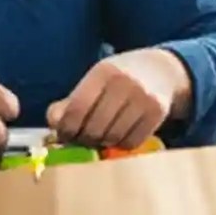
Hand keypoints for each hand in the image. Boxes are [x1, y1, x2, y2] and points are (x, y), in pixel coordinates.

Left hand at [47, 48, 190, 148]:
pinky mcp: (158, 112)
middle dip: (84, 138)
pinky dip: (121, 144)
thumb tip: (54, 124)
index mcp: (102, 72)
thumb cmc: (118, 78)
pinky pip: (132, 142)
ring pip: (113, 137)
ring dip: (102, 143)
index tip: (65, 135)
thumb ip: (70, 102)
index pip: (77, 107)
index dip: (67, 127)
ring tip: (101, 136)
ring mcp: (143, 97)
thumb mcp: (93, 81)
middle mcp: (124, 83)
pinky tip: (119, 136)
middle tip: (82, 139)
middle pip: (94, 127)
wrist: (161, 70)